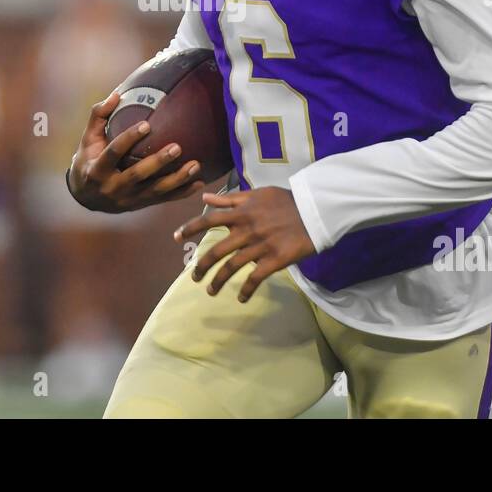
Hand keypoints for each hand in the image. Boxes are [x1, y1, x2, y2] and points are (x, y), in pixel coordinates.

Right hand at [67, 91, 204, 212]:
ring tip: (195, 165)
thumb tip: (116, 94)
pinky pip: (164, 199)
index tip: (146, 124)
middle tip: (177, 147)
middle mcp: (113, 187)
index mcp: (97, 169)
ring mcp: (128, 199)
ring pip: (155, 190)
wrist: (87, 197)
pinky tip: (199, 183)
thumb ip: (99, 116)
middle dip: (158, 162)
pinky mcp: (140, 204)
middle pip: (138, 175)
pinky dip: (182, 193)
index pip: (113, 153)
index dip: (128, 139)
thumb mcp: (87, 140)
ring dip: (177, 179)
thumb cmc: (89, 160)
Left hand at [173, 187, 316, 301]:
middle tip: (194, 277)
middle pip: (215, 251)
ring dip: (218, 282)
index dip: (189, 228)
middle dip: (201, 266)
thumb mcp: (258, 194)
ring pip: (231, 268)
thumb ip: (231, 199)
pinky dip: (246, 290)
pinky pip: (254, 279)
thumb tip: (205, 198)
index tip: (175, 237)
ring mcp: (260, 246)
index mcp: (241, 213)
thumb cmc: (286, 201)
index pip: (208, 220)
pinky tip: (241, 298)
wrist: (315, 210)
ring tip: (210, 291)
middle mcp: (246, 230)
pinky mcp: (274, 260)